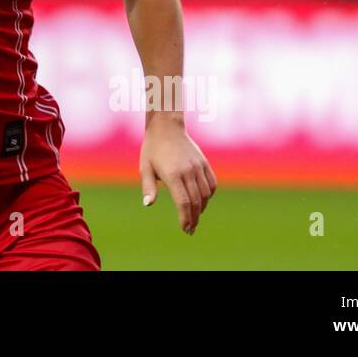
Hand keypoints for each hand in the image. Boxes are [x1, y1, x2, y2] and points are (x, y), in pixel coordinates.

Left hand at [139, 117, 215, 234]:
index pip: (183, 203)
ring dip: (201, 209)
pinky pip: (212, 184)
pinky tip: (202, 202)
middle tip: (190, 229)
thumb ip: (148, 187)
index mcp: (172, 174)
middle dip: (194, 218)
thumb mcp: (145, 167)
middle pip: (196, 202)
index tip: (185, 228)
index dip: (185, 218)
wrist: (166, 127)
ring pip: (205, 194)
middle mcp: (188, 172)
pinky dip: (209, 195)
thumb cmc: (152, 149)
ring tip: (195, 217)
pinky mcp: (204, 163)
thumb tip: (148, 205)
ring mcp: (198, 167)